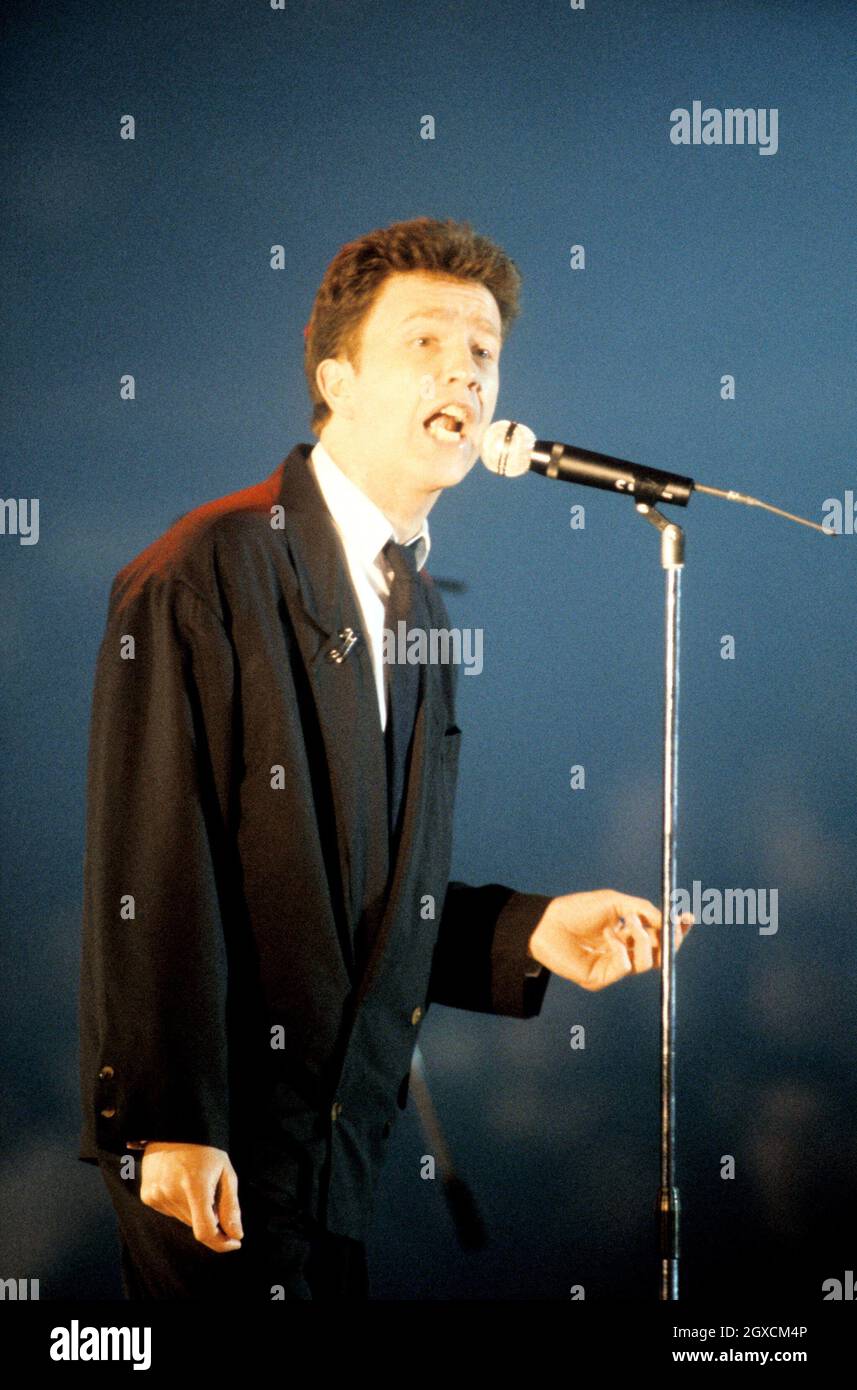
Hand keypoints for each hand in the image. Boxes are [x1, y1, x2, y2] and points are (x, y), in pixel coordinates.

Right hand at [139, 1143, 243, 1251]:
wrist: (173, 1127)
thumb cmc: (205, 1149)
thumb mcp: (225, 1172)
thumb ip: (231, 1206)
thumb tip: (235, 1236)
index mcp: (195, 1185)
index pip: (205, 1231)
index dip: (221, 1242)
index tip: (234, 1242)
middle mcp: (172, 1193)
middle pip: (197, 1226)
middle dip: (211, 1220)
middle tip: (215, 1196)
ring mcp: (157, 1195)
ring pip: (184, 1220)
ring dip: (195, 1212)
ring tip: (196, 1184)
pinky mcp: (147, 1196)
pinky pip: (170, 1212)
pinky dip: (180, 1206)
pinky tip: (181, 1184)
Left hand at [527, 889, 692, 990]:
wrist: (547, 922)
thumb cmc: (577, 909)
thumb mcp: (615, 903)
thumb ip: (643, 910)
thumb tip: (668, 920)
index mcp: (626, 934)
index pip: (658, 937)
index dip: (675, 930)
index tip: (688, 918)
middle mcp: (622, 953)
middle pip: (659, 955)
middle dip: (669, 940)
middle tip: (671, 928)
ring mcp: (612, 968)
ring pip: (647, 962)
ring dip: (643, 941)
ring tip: (627, 923)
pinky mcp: (601, 978)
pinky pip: (626, 967)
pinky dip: (622, 950)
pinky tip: (607, 938)